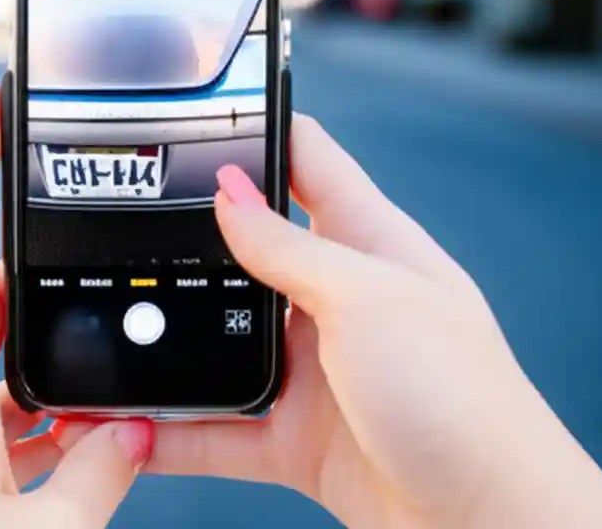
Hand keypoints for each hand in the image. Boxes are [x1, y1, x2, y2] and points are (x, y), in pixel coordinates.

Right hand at [63, 115, 601, 527]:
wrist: (489, 522)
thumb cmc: (465, 403)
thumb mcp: (370, 301)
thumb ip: (290, 250)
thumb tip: (228, 192)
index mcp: (371, 245)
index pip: (308, 162)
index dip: (257, 131)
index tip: (196, 113)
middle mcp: (337, 302)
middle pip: (247, 254)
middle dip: (189, 245)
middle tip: (124, 231)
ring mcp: (313, 371)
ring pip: (220, 343)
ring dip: (168, 343)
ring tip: (112, 330)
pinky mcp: (294, 438)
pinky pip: (216, 428)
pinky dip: (171, 430)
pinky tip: (129, 424)